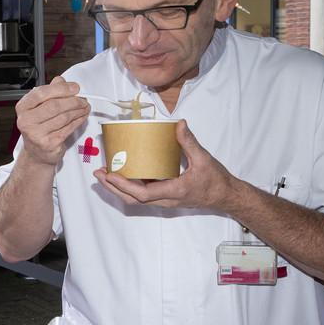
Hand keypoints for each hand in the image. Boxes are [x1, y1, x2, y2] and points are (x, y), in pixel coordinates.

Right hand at [14, 77, 91, 166]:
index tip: (75, 87)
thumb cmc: (38, 127)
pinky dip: (78, 121)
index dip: (61, 89)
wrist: (36, 152)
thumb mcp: (40, 107)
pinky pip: (68, 129)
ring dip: (78, 111)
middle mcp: (26, 121)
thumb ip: (51, 92)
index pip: (41, 93)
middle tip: (83, 99)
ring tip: (84, 107)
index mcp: (23, 107)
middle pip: (54, 106)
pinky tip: (81, 116)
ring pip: (63, 118)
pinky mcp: (49, 144)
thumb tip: (62, 81)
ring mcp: (36, 134)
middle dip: (72, 101)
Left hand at [92, 119, 239, 211]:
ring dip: (118, 188)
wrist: (224, 195)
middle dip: (113, 188)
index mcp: (174, 191)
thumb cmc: (215, 180)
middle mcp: (166, 200)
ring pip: (135, 199)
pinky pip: (142, 195)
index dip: (124, 185)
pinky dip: (129, 187)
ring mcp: (164, 200)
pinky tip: (122, 175)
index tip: (110, 175)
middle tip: (98, 173)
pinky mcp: (164, 197)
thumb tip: (179, 124)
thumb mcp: (204, 159)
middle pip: (132, 199)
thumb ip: (190, 142)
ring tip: (104, 174)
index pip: (143, 194)